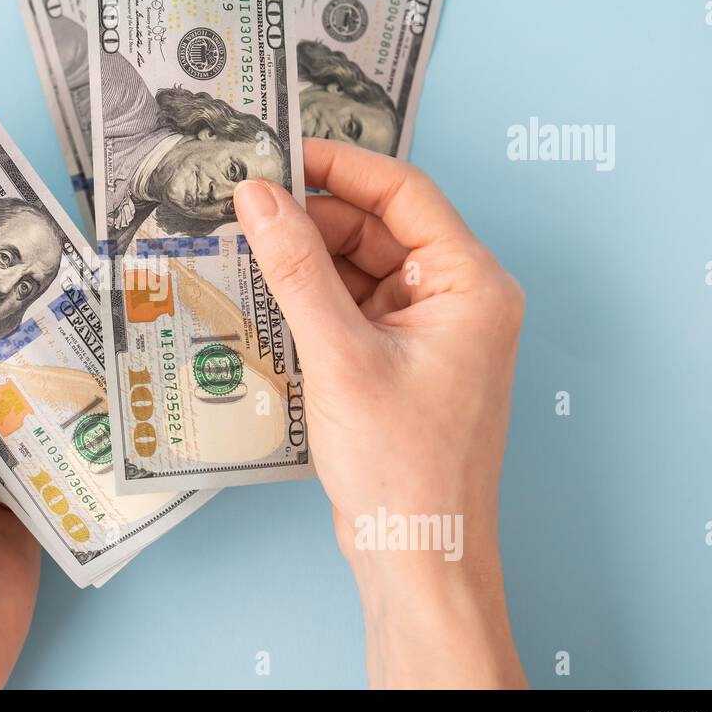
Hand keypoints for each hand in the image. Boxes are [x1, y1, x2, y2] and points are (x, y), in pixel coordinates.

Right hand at [234, 139, 526, 688]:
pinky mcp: (398, 362)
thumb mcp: (340, 355)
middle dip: (310, 218)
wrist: (416, 556)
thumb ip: (296, 268)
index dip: (339, 167)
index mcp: (471, 284)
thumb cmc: (403, 467)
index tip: (277, 154)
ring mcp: (428, 332)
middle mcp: (457, 299)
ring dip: (303, 261)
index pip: (405, 192)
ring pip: (358, 268)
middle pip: (377, 228)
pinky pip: (350, 308)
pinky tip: (262, 299)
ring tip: (240, 252)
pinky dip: (309, 301)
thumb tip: (258, 196)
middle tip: (241, 210)